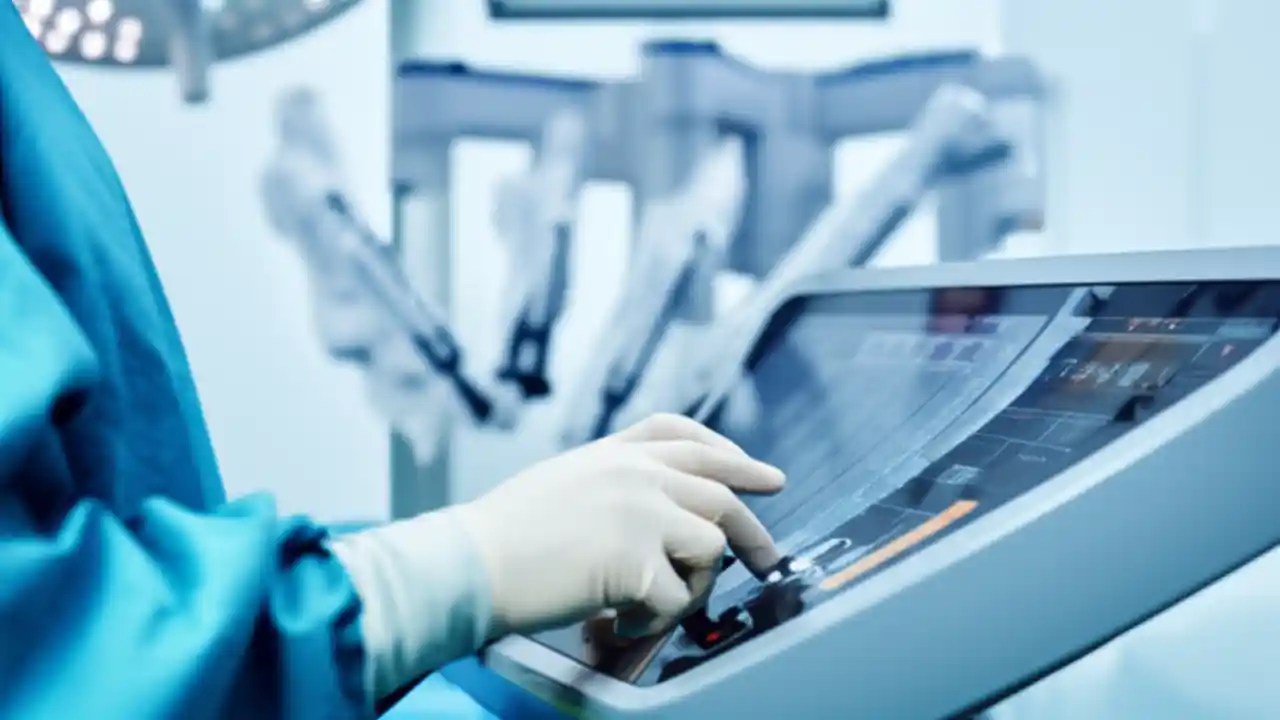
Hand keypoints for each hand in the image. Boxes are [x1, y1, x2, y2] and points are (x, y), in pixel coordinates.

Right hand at [455, 413, 784, 637]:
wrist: (470, 562)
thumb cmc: (504, 533)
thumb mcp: (564, 480)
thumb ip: (613, 483)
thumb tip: (656, 513)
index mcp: (616, 452)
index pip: (687, 438)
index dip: (732, 455)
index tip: (763, 476)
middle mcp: (637, 474)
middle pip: (721, 491)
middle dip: (752, 529)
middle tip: (767, 557)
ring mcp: (642, 513)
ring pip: (712, 546)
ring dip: (693, 585)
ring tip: (654, 606)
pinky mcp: (638, 562)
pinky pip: (676, 600)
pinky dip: (653, 623)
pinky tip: (620, 626)